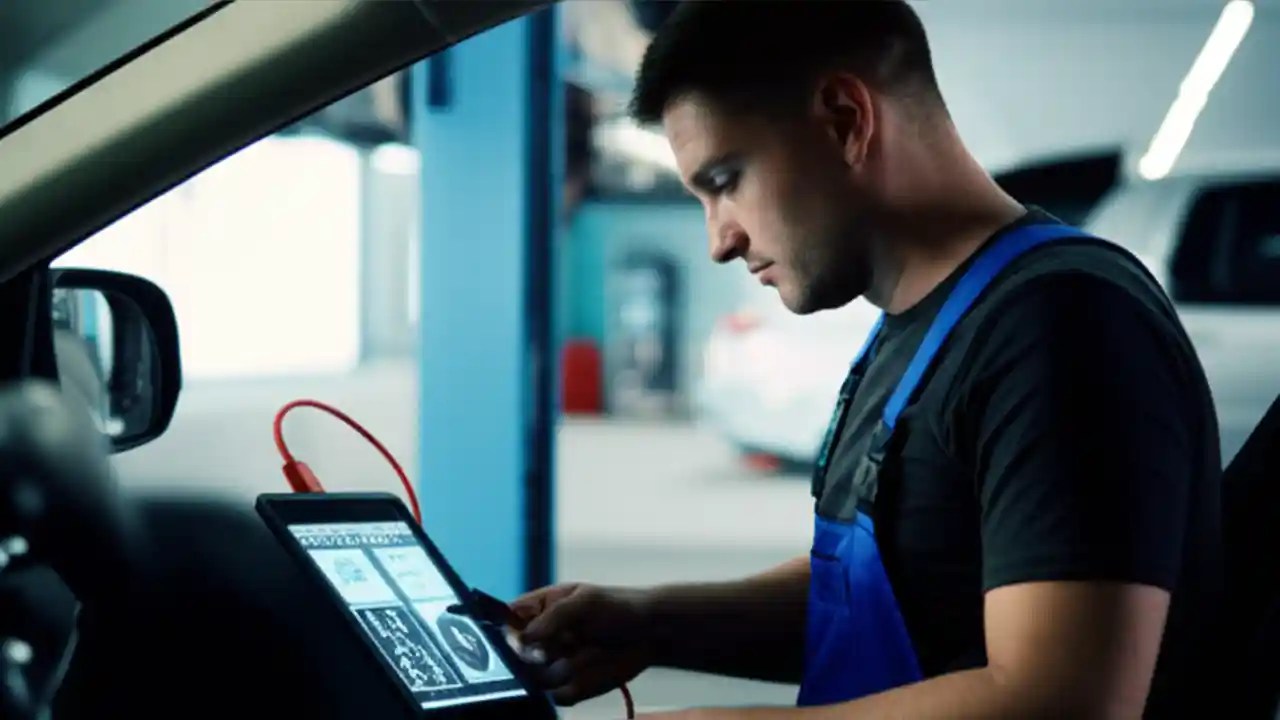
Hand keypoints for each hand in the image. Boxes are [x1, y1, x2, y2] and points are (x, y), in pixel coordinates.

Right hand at [510, 582, 656, 705]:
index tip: (511, 639)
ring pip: (534, 679)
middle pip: (511, 656)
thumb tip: (523, 639)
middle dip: (526, 659)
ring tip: (588, 652)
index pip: (505, 620)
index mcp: (538, 610)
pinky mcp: (568, 687)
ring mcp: (552, 665)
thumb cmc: (617, 607)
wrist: (650, 634)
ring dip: (557, 671)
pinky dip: (570, 688)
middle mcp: (540, 640)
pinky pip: (557, 696)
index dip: (500, 631)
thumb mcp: (585, 602)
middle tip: (548, 652)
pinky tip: (591, 670)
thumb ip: (552, 618)